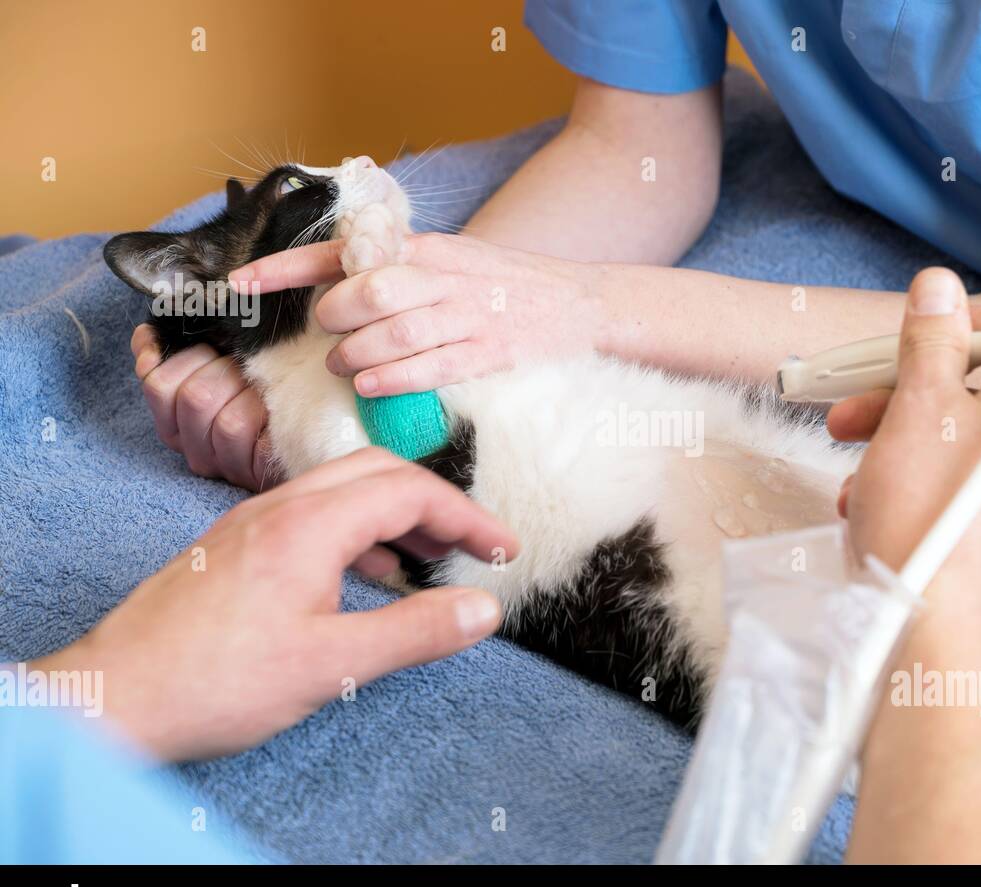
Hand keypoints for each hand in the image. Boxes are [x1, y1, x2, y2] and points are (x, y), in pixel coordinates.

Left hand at [30, 448, 519, 760]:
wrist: (114, 695)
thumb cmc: (214, 681)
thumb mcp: (330, 663)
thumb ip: (414, 631)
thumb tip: (483, 609)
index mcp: (309, 525)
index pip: (409, 491)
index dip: (467, 516)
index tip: (503, 548)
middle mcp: (279, 508)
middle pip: (378, 472)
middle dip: (435, 503)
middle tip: (474, 545)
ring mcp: (251, 523)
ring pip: (341, 490)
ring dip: (394, 512)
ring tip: (428, 560)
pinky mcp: (235, 546)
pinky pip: (311, 514)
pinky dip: (356, 531)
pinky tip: (363, 575)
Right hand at [131, 324, 275, 490]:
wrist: (315, 416)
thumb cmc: (263, 382)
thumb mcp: (216, 358)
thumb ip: (175, 348)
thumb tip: (147, 337)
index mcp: (174, 420)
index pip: (157, 383)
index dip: (186, 357)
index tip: (211, 350)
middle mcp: (192, 447)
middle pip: (192, 396)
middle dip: (225, 372)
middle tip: (244, 371)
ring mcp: (223, 464)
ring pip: (221, 416)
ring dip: (248, 391)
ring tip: (263, 391)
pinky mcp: (254, 472)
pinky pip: (239, 430)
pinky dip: (260, 410)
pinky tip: (274, 410)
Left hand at [227, 233, 602, 396]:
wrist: (585, 306)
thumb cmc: (510, 289)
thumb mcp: (456, 262)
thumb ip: (403, 271)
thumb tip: (342, 285)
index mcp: (426, 250)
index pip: (344, 250)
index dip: (287, 267)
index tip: (241, 283)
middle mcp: (442, 276)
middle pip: (365, 289)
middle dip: (334, 317)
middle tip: (332, 337)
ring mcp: (467, 315)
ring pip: (391, 330)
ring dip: (357, 354)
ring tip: (348, 368)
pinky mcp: (489, 352)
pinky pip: (428, 367)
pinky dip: (392, 379)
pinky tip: (373, 387)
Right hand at [829, 268, 980, 628]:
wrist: (934, 627)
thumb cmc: (927, 511)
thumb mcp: (918, 408)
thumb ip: (931, 340)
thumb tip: (941, 284)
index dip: (959, 323)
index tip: (905, 343)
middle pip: (972, 387)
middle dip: (899, 393)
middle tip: (843, 415)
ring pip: (953, 440)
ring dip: (893, 443)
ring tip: (850, 475)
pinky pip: (954, 485)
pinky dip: (909, 483)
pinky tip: (867, 508)